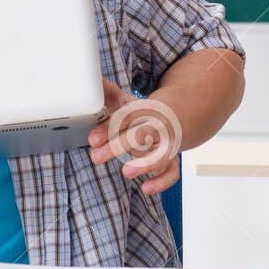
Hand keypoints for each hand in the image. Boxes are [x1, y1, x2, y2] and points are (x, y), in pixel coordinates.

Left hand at [87, 80, 183, 195]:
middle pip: (140, 136)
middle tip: (96, 157)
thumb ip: (107, 94)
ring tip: (126, 172)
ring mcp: (168, 144)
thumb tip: (91, 80)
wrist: (178, 115)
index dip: (108, 128)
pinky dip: (161, 181)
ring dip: (145, 164)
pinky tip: (146, 188)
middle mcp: (157, 127)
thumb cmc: (144, 113)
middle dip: (118, 147)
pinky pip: (172, 172)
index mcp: (144, 111)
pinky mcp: (172, 160)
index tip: (92, 139)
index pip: (125, 118)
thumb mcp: (126, 101)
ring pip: (160, 154)